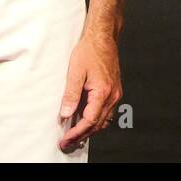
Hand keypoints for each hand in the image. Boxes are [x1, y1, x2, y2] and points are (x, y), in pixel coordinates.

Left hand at [58, 26, 121, 152]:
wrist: (103, 37)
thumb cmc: (89, 50)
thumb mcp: (75, 71)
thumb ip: (71, 94)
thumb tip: (65, 113)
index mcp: (102, 92)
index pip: (89, 120)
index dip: (77, 132)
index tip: (65, 139)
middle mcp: (112, 96)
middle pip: (98, 124)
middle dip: (82, 135)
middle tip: (66, 142)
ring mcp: (115, 94)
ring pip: (103, 120)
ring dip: (90, 129)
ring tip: (74, 135)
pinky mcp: (114, 91)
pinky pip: (106, 112)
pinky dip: (96, 120)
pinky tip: (85, 120)